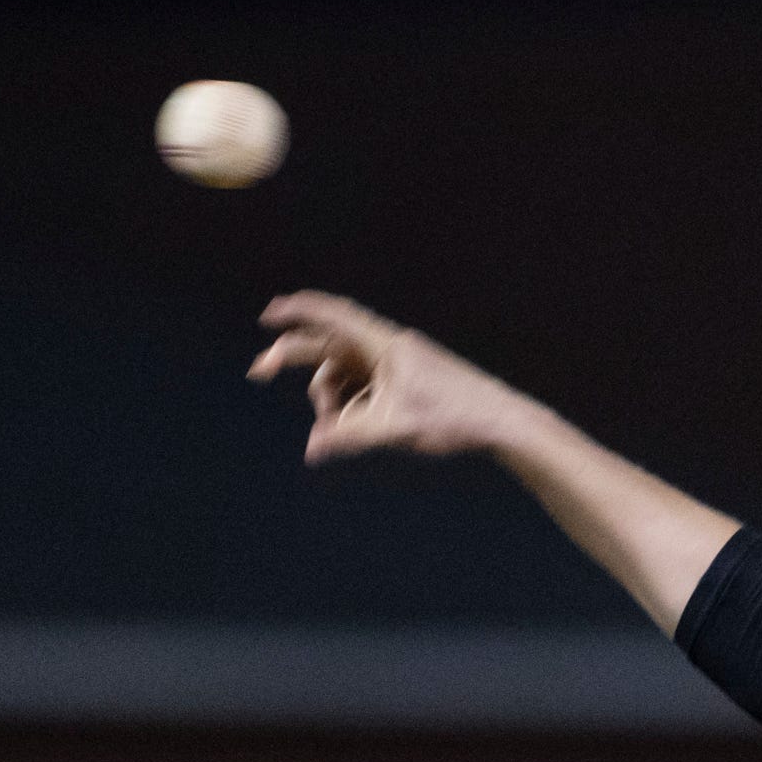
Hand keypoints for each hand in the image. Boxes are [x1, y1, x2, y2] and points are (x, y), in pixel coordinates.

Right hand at [247, 291, 533, 464]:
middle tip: (258, 371)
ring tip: (331, 433)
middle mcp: (390, 349)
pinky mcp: (410, 385)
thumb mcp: (392, 429)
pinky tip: (350, 433)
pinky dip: (353, 408)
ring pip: (348, 376)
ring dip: (331, 401)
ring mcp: (400, 367)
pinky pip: (368, 390)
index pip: (332, 316)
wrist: (503, 424)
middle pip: (330, 347)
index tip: (268, 314)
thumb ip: (349, 436)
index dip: (297, 311)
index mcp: (385, 345)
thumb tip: (313, 450)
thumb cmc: (453, 419)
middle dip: (295, 359)